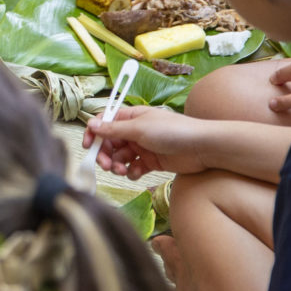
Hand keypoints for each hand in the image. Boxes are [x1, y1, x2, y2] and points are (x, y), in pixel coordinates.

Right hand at [83, 104, 215, 179]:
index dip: (94, 133)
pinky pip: (134, 167)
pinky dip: (131, 171)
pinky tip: (135, 172)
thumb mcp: (139, 129)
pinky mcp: (152, 162)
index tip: (88, 146)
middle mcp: (135, 131)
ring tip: (122, 170)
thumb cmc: (172, 131)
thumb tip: (91, 124)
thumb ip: (114, 129)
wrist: (202, 148)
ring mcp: (143, 147)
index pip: (105, 123)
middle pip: (110, 142)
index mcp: (131, 117)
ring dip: (117, 165)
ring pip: (120, 157)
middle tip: (106, 165)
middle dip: (105, 154)